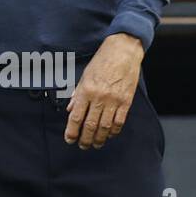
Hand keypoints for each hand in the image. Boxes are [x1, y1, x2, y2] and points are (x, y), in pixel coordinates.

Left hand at [64, 33, 144, 149]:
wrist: (123, 51)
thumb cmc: (102, 61)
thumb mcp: (85, 75)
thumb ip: (77, 94)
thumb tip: (70, 110)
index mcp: (86, 91)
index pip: (76, 117)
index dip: (71, 132)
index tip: (69, 139)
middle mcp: (99, 97)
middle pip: (90, 126)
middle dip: (85, 139)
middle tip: (83, 145)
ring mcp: (114, 100)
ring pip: (104, 127)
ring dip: (99, 139)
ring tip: (96, 144)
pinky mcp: (126, 101)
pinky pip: (119, 121)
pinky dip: (113, 131)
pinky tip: (109, 134)